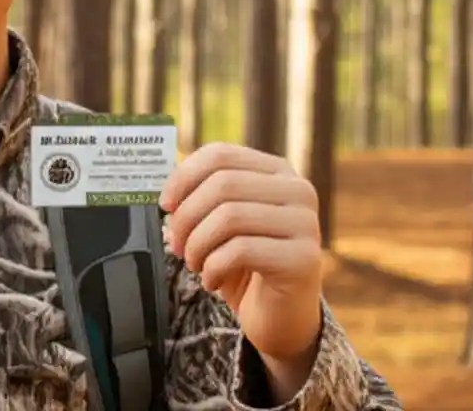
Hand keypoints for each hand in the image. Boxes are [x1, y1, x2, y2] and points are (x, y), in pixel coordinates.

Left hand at [158, 142, 323, 366]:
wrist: (280, 318)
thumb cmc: (246, 266)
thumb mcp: (222, 225)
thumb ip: (201, 200)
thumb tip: (168, 195)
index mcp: (276, 172)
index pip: (221, 154)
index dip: (184, 177)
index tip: (166, 206)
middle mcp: (298, 191)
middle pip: (223, 184)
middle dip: (187, 218)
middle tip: (177, 246)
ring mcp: (306, 223)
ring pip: (230, 216)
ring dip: (198, 246)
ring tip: (195, 264)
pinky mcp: (304, 259)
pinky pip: (241, 251)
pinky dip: (213, 268)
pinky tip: (212, 281)